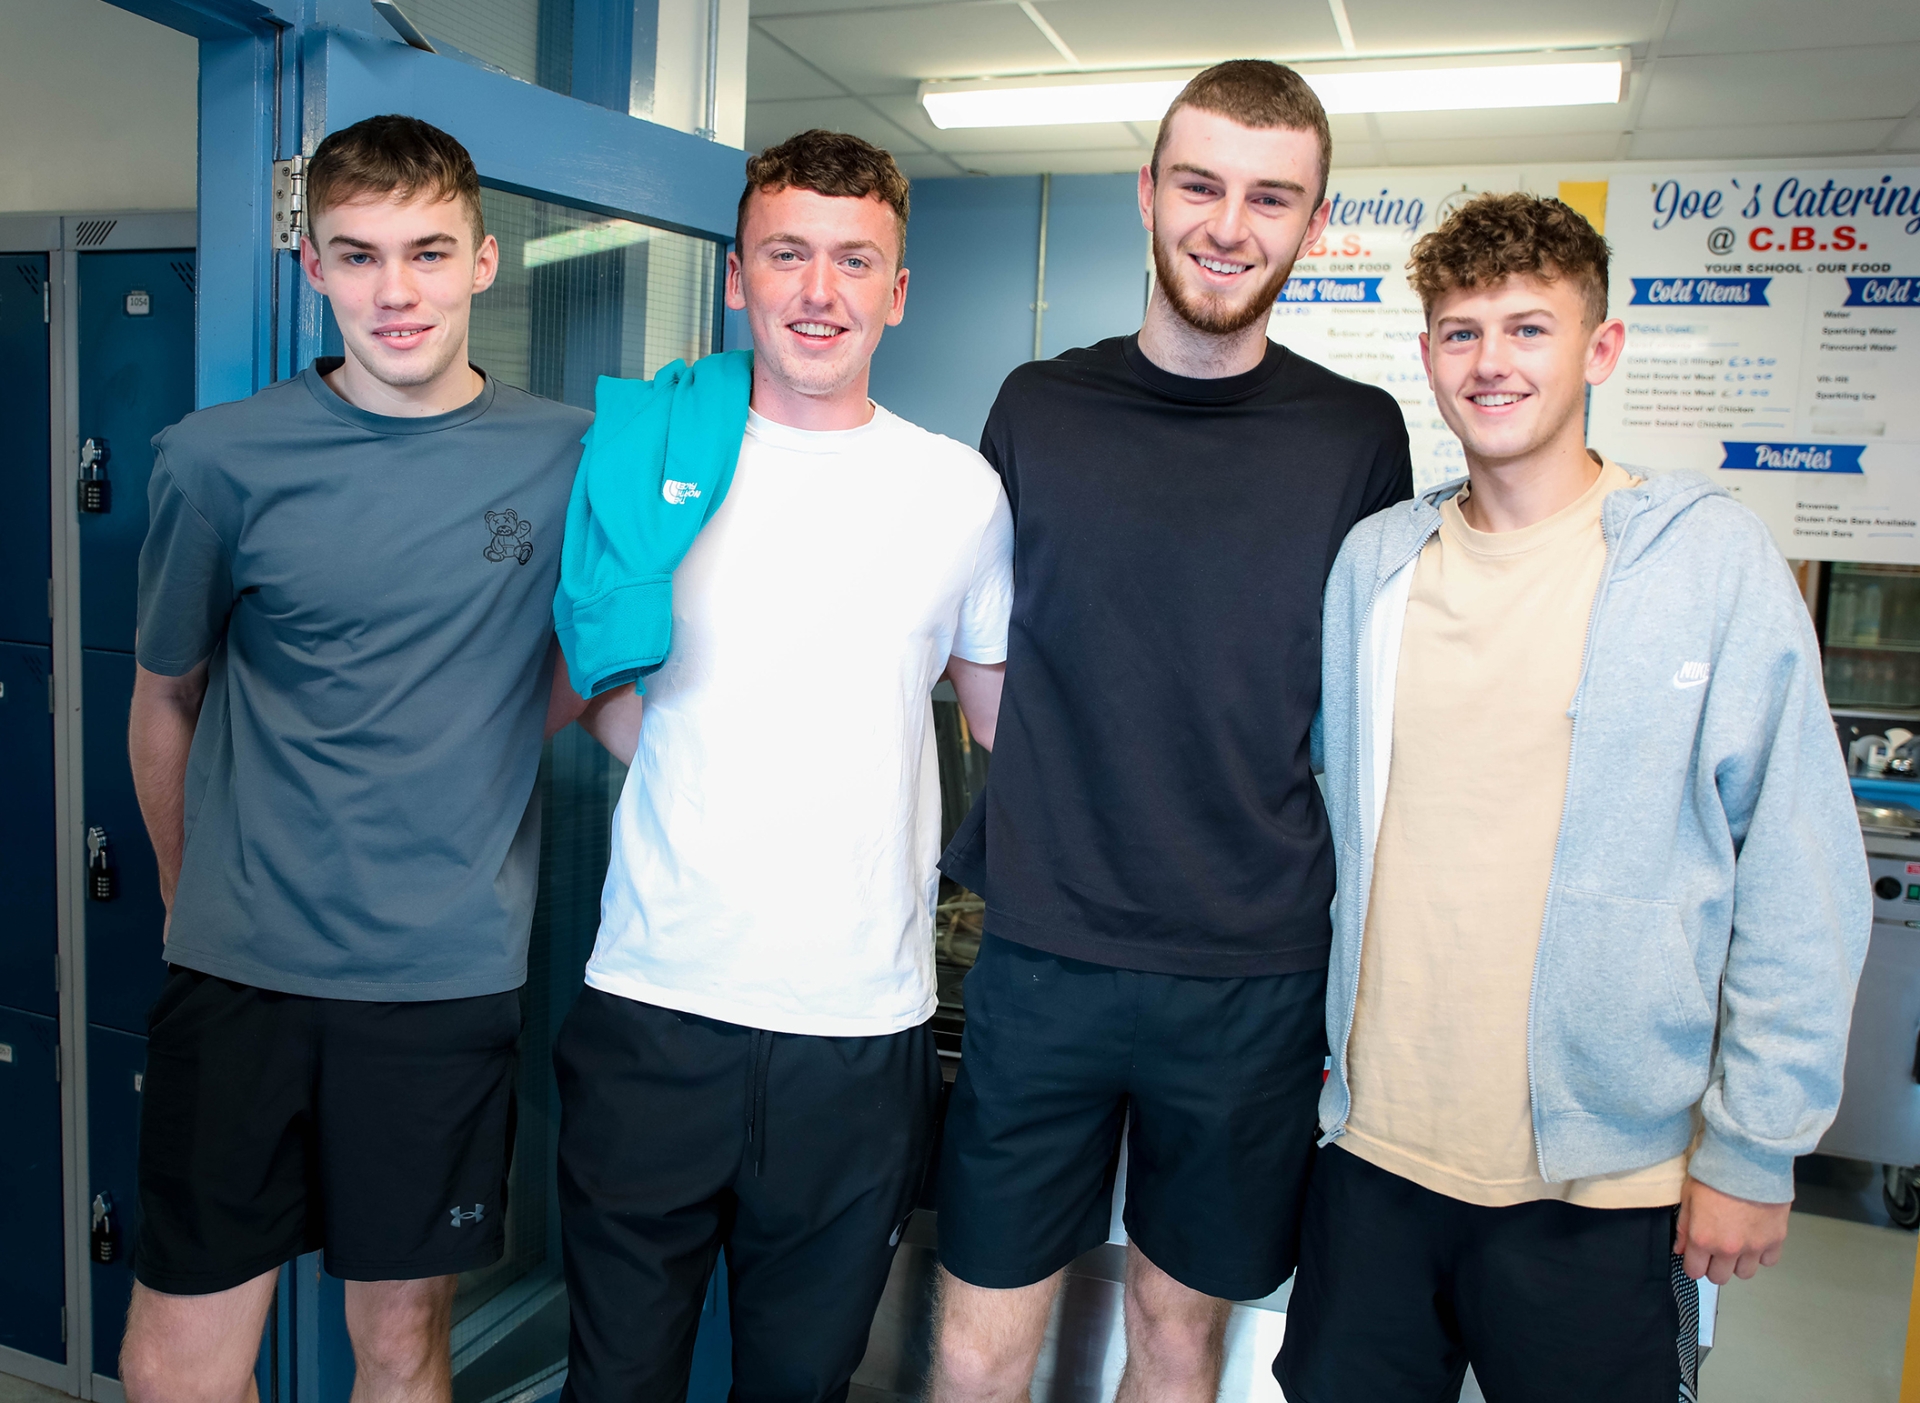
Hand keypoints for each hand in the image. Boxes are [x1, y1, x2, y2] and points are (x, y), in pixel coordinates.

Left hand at [1674, 1177, 1789, 1283]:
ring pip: (1745, 1273)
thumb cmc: (1717, 1173)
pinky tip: (1755, 1237)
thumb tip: (1681, 1248)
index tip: (1696, 1257)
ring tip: (1737, 1243)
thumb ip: (1684, 1227)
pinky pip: (1769, 1261)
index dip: (1693, 1264)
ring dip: (1739, 1262)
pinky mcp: (1775, 1240)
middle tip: (1716, 1249)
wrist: (1748, 1160)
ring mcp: (1754, 1246)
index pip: (1694, 1272)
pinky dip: (1762, 1253)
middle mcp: (1729, 1248)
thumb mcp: (1688, 1196)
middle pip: (1720, 1277)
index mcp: (1703, 1238)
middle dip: (1715, 1265)